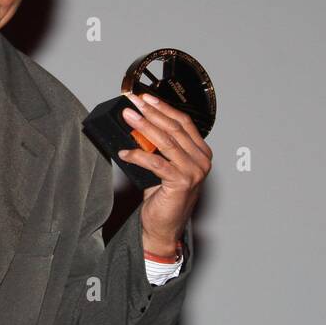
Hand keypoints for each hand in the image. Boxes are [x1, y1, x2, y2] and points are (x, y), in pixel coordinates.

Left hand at [116, 91, 211, 249]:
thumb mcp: (163, 166)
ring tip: (128, 117)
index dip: (164, 108)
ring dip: (144, 127)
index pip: (183, 122)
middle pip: (174, 128)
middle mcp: (201, 160)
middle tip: (133, 102)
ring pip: (166, 142)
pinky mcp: (181, 182)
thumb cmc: (163, 197)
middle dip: (151, 112)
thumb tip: (136, 126)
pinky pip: (156, 163)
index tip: (146, 98)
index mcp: (201, 152)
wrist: (164, 226)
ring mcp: (194, 171)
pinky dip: (138, 156)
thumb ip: (157, 147)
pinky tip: (124, 153)